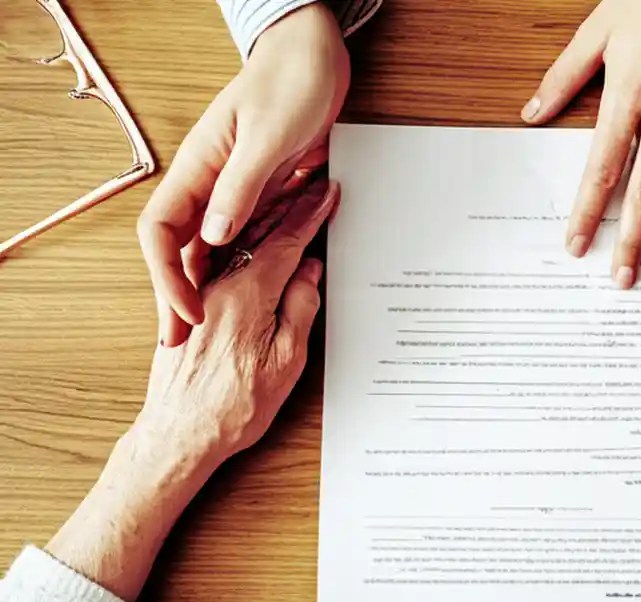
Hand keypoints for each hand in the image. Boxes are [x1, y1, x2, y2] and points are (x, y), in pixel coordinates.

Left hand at [45, 180, 335, 601]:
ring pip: (238, 243)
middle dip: (289, 204)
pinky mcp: (196, 308)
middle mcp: (219, 287)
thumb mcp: (286, 362)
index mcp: (247, 296)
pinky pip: (223, 262)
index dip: (311, 216)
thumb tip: (309, 273)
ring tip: (288, 196)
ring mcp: (203, 295)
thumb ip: (299, 310)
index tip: (329, 195)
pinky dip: (243, 242)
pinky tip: (254, 239)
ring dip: (265, 218)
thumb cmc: (233, 409)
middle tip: (312, 181)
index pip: (286, 242)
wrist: (180, 436)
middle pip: (258, 233)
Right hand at [137, 3, 348, 346]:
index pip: (159, 232)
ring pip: (217, 249)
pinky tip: (263, 293)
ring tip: (218, 336)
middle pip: (183, 250)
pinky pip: (252, 236)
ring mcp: (237, 190)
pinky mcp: (265, 192)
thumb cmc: (289, 81)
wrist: (317, 56)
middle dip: (183, 298)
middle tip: (185, 344)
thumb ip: (240, 187)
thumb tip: (214, 237)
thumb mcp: (267, 136)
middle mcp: (211, 184)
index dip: (166, 276)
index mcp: (198, 169)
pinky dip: (255, 264)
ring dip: (218, 289)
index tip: (187, 311)